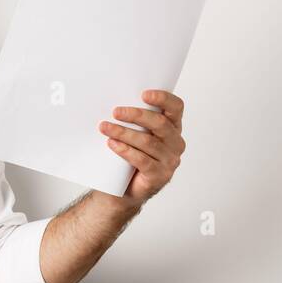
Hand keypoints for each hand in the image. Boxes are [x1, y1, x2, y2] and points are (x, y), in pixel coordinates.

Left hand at [97, 89, 185, 207]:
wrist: (126, 188)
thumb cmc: (131, 155)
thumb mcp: (135, 134)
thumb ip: (134, 119)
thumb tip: (116, 102)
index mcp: (173, 127)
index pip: (176, 108)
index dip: (163, 98)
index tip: (144, 94)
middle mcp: (175, 143)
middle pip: (160, 124)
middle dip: (136, 115)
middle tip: (115, 111)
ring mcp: (169, 160)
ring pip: (148, 142)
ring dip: (124, 132)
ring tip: (105, 127)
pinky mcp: (160, 175)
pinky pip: (142, 160)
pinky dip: (125, 150)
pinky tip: (112, 144)